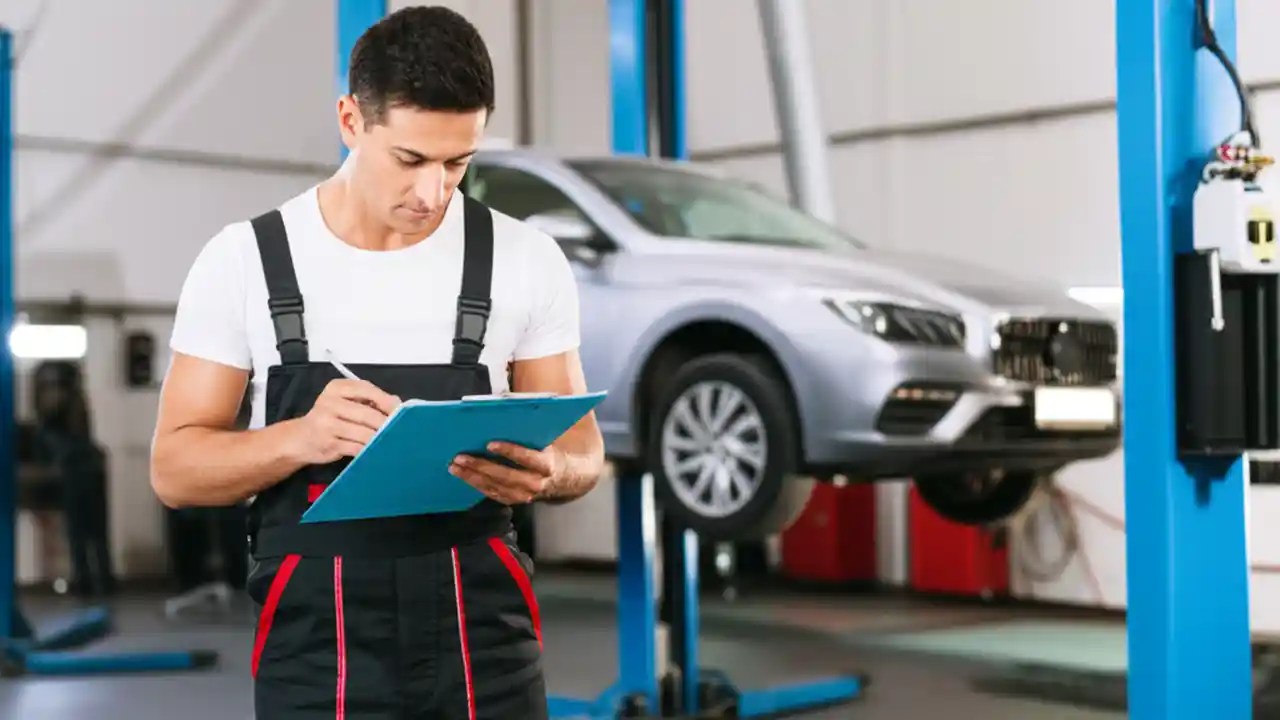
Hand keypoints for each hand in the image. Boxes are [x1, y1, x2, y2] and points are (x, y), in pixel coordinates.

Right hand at [289, 379, 400, 463]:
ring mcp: (327, 425)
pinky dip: (369, 450)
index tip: (400, 409)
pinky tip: (376, 450)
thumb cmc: (328, 418)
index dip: (386, 400)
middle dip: (386, 423)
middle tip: (399, 429)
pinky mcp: (329, 444)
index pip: (366, 389)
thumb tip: (396, 402)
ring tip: (390, 440)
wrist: (299, 439)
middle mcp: (329, 403)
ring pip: (364, 433)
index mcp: (336, 388)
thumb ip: (368, 399)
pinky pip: (356, 447)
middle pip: (367, 414)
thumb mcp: (344, 401)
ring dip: (379, 438)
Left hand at [449, 442, 563, 504]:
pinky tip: (464, 476)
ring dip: (473, 477)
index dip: (509, 451)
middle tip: (461, 457)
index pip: (526, 458)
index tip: (490, 444)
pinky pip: (492, 494)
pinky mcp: (514, 501)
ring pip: (495, 487)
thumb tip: (506, 414)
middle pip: (505, 475)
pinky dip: (476, 484)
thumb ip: (528, 434)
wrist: (563, 480)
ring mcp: (524, 495)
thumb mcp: (546, 442)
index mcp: (546, 465)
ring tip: (455, 467)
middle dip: (481, 466)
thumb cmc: (550, 455)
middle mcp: (535, 483)